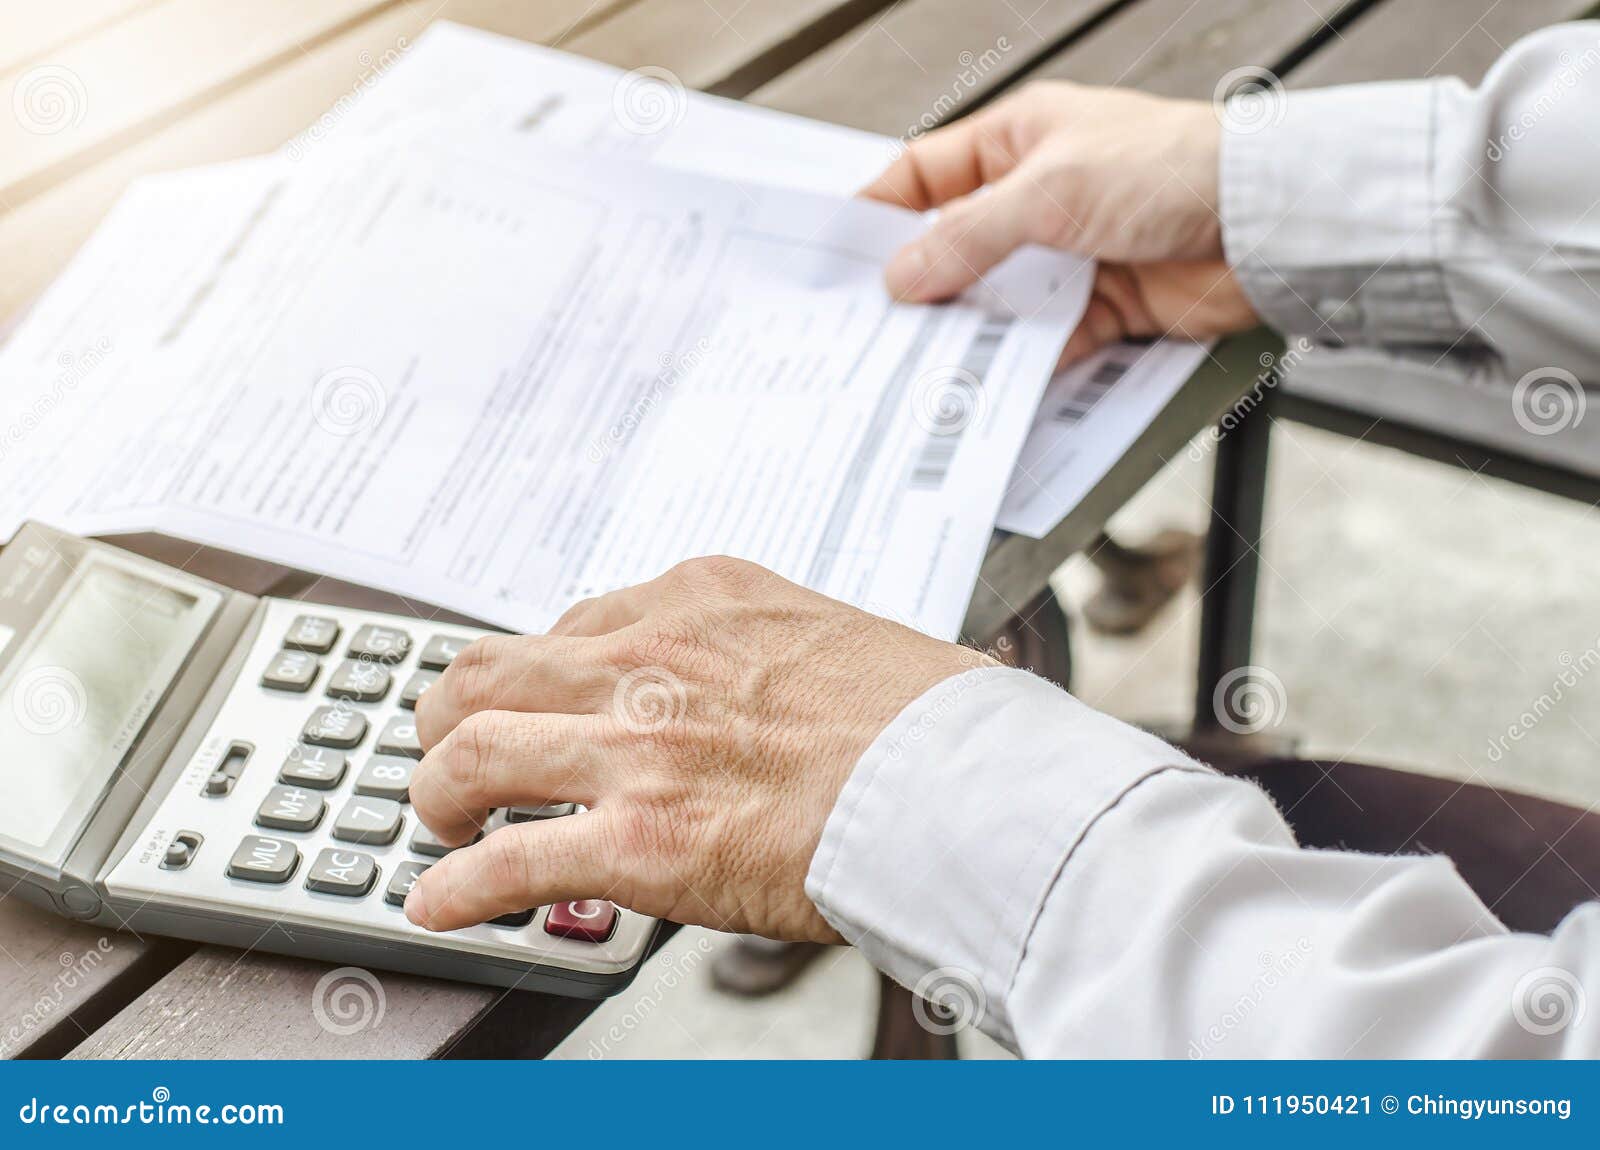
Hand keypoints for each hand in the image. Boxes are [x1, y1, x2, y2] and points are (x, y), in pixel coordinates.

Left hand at [405, 557, 987, 941]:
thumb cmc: (927, 716)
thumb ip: (756, 654)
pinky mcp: (643, 841)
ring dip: (435, 793)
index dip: (541, 675)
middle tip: (451, 754)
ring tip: (441, 824)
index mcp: (699, 600)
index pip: (575, 622)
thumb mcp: (827, 635)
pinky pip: (506, 863)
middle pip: (488, 671)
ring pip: (470, 753)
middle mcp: (650, 657)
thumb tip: (740, 699)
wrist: (967, 783)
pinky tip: (438, 904)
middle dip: (451, 718)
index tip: (536, 702)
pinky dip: (454, 887)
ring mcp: (639, 746)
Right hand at [862, 81, 1257, 360]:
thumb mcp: (1048, 191)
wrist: (1265, 221)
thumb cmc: (1171, 169)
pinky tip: (988, 385)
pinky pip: (1045, 343)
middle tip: (870, 325)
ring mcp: (1068, 256)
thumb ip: (970, 237)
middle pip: (956, 248)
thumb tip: (904, 274)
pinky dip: (1020, 365)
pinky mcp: (1102, 308)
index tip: (839, 256)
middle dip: (919, 287)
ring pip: (997, 302)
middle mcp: (1038, 198)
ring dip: (967, 332)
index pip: (926, 175)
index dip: (881, 213)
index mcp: (1019, 141)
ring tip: (919, 365)